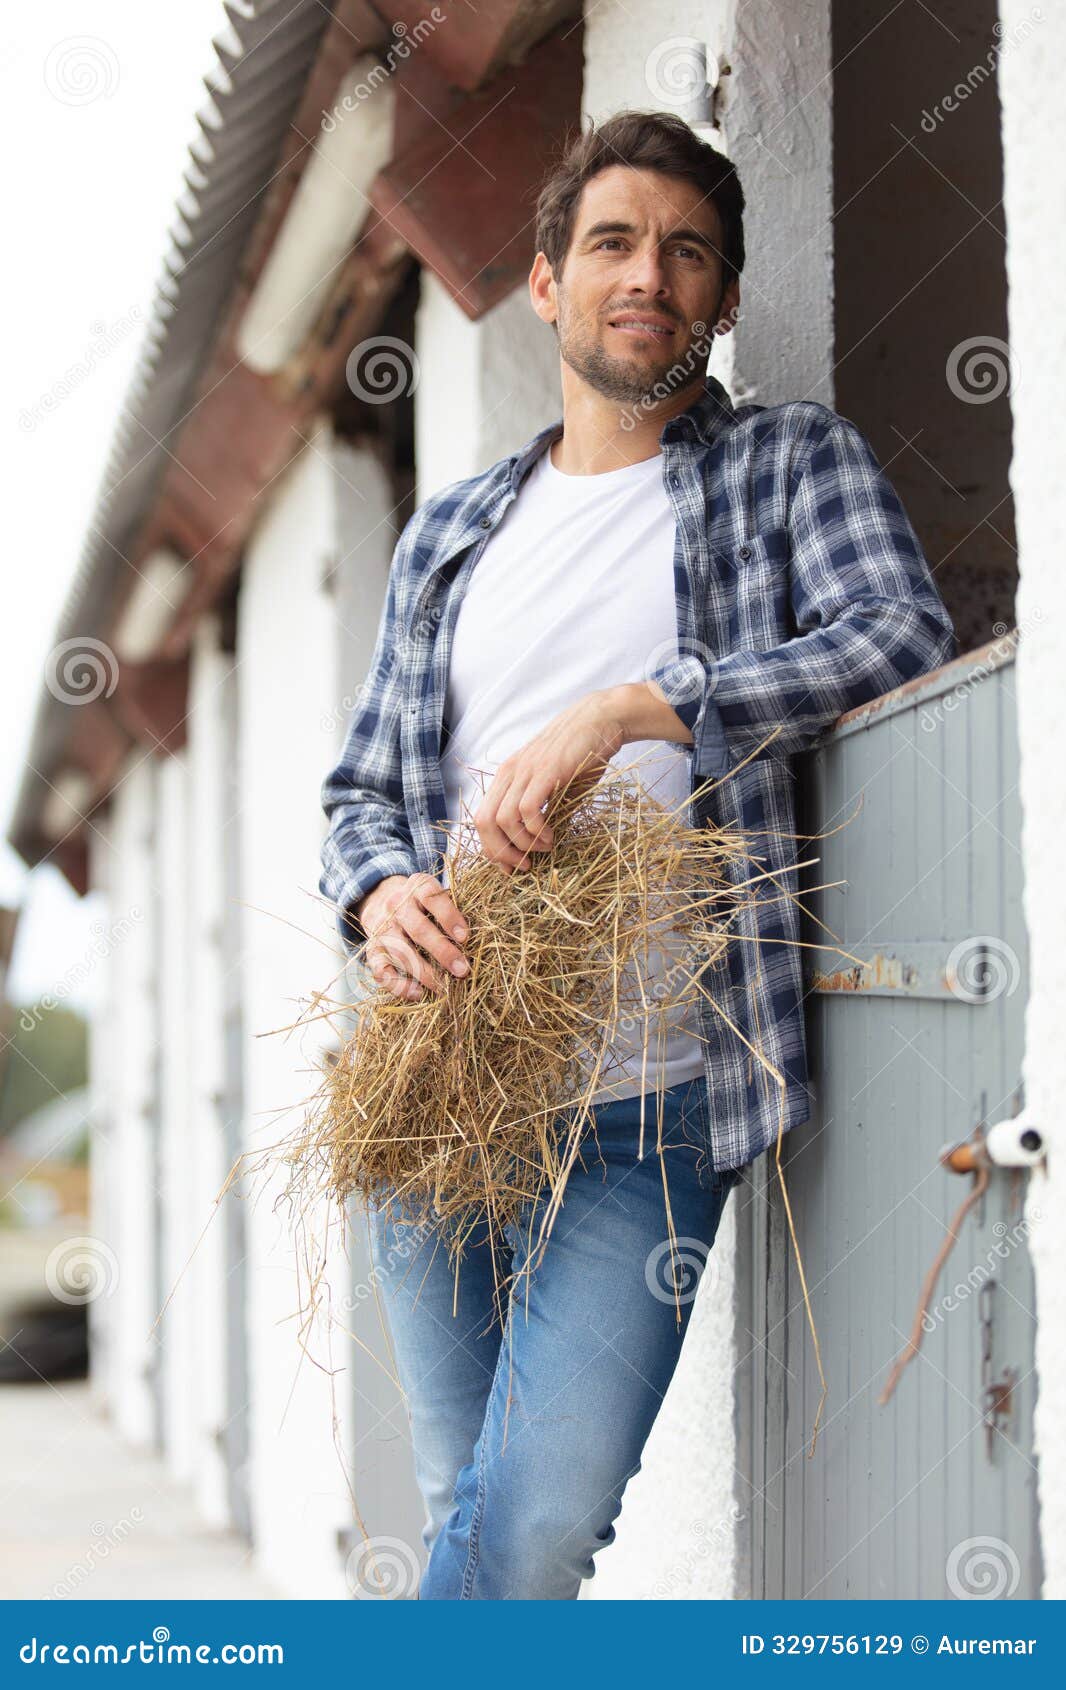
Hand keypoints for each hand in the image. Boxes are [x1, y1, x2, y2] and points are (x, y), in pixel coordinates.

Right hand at [357, 873, 468, 1000]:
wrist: (380, 900)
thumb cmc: (422, 903)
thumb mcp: (435, 895)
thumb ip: (453, 910)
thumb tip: (477, 942)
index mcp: (417, 886)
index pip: (432, 897)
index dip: (449, 917)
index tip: (465, 938)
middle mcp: (396, 905)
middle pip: (418, 929)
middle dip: (443, 952)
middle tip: (462, 970)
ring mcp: (381, 927)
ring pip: (402, 952)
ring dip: (425, 973)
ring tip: (445, 988)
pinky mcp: (372, 949)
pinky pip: (382, 970)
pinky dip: (398, 985)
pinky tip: (418, 993)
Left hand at [473, 682, 691, 868]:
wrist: (600, 720)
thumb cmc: (580, 754)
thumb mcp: (555, 785)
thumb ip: (544, 809)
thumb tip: (540, 844)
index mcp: (507, 777)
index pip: (483, 818)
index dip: (492, 848)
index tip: (510, 866)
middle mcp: (509, 773)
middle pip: (484, 822)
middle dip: (500, 852)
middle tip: (522, 866)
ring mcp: (524, 771)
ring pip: (503, 819)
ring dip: (522, 844)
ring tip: (543, 850)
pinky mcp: (544, 772)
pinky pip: (526, 810)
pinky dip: (537, 831)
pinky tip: (552, 837)